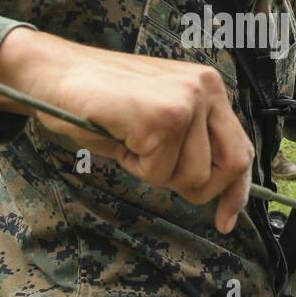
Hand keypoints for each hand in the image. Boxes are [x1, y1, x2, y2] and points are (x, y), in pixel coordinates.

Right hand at [0, 29, 253, 232]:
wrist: (54, 76)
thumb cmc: (99, 101)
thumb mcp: (157, 118)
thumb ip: (190, 142)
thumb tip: (213, 187)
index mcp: (207, 86)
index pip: (241, 147)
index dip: (236, 191)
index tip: (226, 220)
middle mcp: (204, 89)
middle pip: (229, 166)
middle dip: (195, 186)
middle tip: (156, 173)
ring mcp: (186, 102)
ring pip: (192, 176)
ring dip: (154, 172)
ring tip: (129, 141)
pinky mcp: (163, 119)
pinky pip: (159, 173)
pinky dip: (133, 166)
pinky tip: (119, 138)